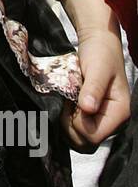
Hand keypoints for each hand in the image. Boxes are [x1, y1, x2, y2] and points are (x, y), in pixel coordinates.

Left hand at [70, 25, 129, 145]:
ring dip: (67, 125)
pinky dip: (67, 122)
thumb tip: (88, 108)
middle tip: (67, 103)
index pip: (93, 136)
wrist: (98, 43)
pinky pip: (77, 131)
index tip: (72, 103)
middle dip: (70, 126)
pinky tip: (67, 106)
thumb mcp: (97, 68)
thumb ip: (93, 88)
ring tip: (67, 103)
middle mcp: (113, 121)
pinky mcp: (93, 118)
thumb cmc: (101, 53)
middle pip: (85, 143)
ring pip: (79, 140)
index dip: (77, 124)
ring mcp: (103, 121)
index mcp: (119, 112)